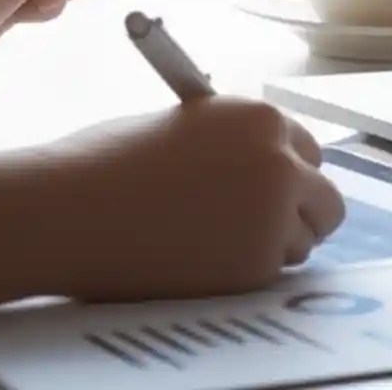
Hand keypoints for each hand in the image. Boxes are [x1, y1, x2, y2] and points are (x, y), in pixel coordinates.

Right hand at [43, 98, 345, 302]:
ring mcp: (274, 214)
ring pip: (304, 239)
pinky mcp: (257, 263)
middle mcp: (281, 162)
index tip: (273, 189)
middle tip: (265, 227)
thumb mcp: (186, 127)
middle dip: (301, 213)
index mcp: (261, 119)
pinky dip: (245, 272)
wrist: (65, 212)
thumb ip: (235, 145)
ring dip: (273, 245)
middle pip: (326, 198)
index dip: (288, 172)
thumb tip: (261, 164)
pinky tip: (200, 260)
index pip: (307, 150)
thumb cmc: (105, 165)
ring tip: (213, 243)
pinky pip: (273, 272)